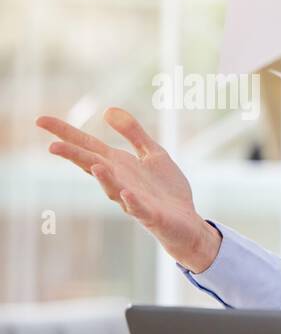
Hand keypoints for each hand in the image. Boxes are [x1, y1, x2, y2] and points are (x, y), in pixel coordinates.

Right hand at [36, 108, 221, 272]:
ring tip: (94, 164)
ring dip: (103, 178)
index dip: (65, 133)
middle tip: (52, 146)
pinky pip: (139, 209)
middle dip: (74, 157)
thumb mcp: (153, 153)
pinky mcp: (150, 215)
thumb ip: (133, 133)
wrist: (187, 222)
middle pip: (92, 166)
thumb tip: (107, 110)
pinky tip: (127, 193)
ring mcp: (133, 199)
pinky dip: (132, 202)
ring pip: (112, 189)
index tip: (40, 120)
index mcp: (119, 165)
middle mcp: (120, 181)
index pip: (87, 146)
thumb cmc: (166, 189)